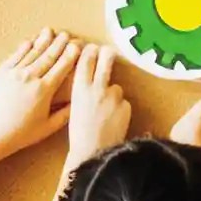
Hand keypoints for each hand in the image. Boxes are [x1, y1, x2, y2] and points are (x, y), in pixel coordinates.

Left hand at [0, 29, 80, 156]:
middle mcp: (29, 78)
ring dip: (42, 41)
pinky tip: (31, 41)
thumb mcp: (49, 127)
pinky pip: (16, 56)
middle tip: (66, 34)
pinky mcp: (2, 73)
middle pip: (48, 56)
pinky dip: (24, 47)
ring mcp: (14, 73)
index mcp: (44, 90)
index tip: (78, 46)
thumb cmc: (24, 133)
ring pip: (32, 53)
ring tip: (50, 31)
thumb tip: (80, 101)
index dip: (70, 55)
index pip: (61, 67)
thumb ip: (66, 113)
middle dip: (58, 44)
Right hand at [66, 45, 132, 167]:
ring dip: (114, 95)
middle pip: (105, 61)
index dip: (89, 52)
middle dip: (108, 54)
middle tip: (109, 52)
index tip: (92, 48)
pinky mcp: (125, 106)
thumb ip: (83, 92)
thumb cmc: (80, 134)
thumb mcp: (75, 108)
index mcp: (79, 89)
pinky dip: (121, 110)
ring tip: (106, 114)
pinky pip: (124, 103)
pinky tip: (114, 122)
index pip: (85, 61)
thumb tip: (91, 81)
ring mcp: (112, 96)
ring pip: (116, 88)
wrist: (92, 153)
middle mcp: (96, 88)